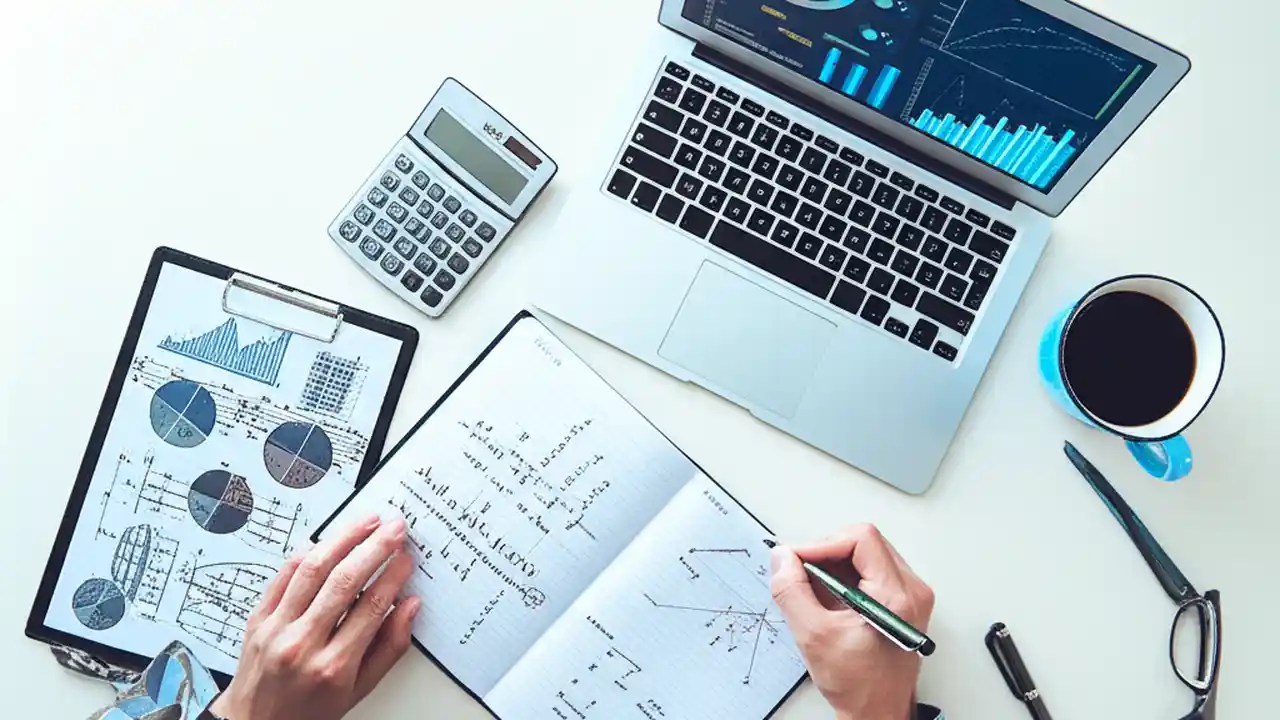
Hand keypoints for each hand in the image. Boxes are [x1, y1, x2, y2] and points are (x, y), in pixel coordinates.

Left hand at [210, 515, 420, 719]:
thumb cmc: (309, 712)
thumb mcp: (359, 690)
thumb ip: (389, 648)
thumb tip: (410, 607)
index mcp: (333, 667)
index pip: (372, 608)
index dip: (394, 577)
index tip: (408, 560)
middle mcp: (302, 644)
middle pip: (344, 582)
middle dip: (375, 548)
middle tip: (396, 529)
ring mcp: (275, 628)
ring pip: (312, 570)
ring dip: (343, 539)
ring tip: (367, 522)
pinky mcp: (257, 618)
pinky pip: (283, 575)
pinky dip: (307, 553)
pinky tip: (328, 541)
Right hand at [770, 524, 934, 719]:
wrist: (878, 712)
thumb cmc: (858, 685)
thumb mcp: (814, 637)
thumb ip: (792, 591)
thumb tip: (782, 558)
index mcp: (896, 596)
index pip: (861, 539)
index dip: (822, 543)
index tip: (796, 559)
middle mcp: (911, 590)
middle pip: (864, 542)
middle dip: (826, 552)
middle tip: (800, 571)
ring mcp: (909, 596)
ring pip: (866, 554)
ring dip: (833, 564)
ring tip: (812, 588)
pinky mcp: (901, 602)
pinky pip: (870, 571)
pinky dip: (843, 577)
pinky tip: (828, 598)